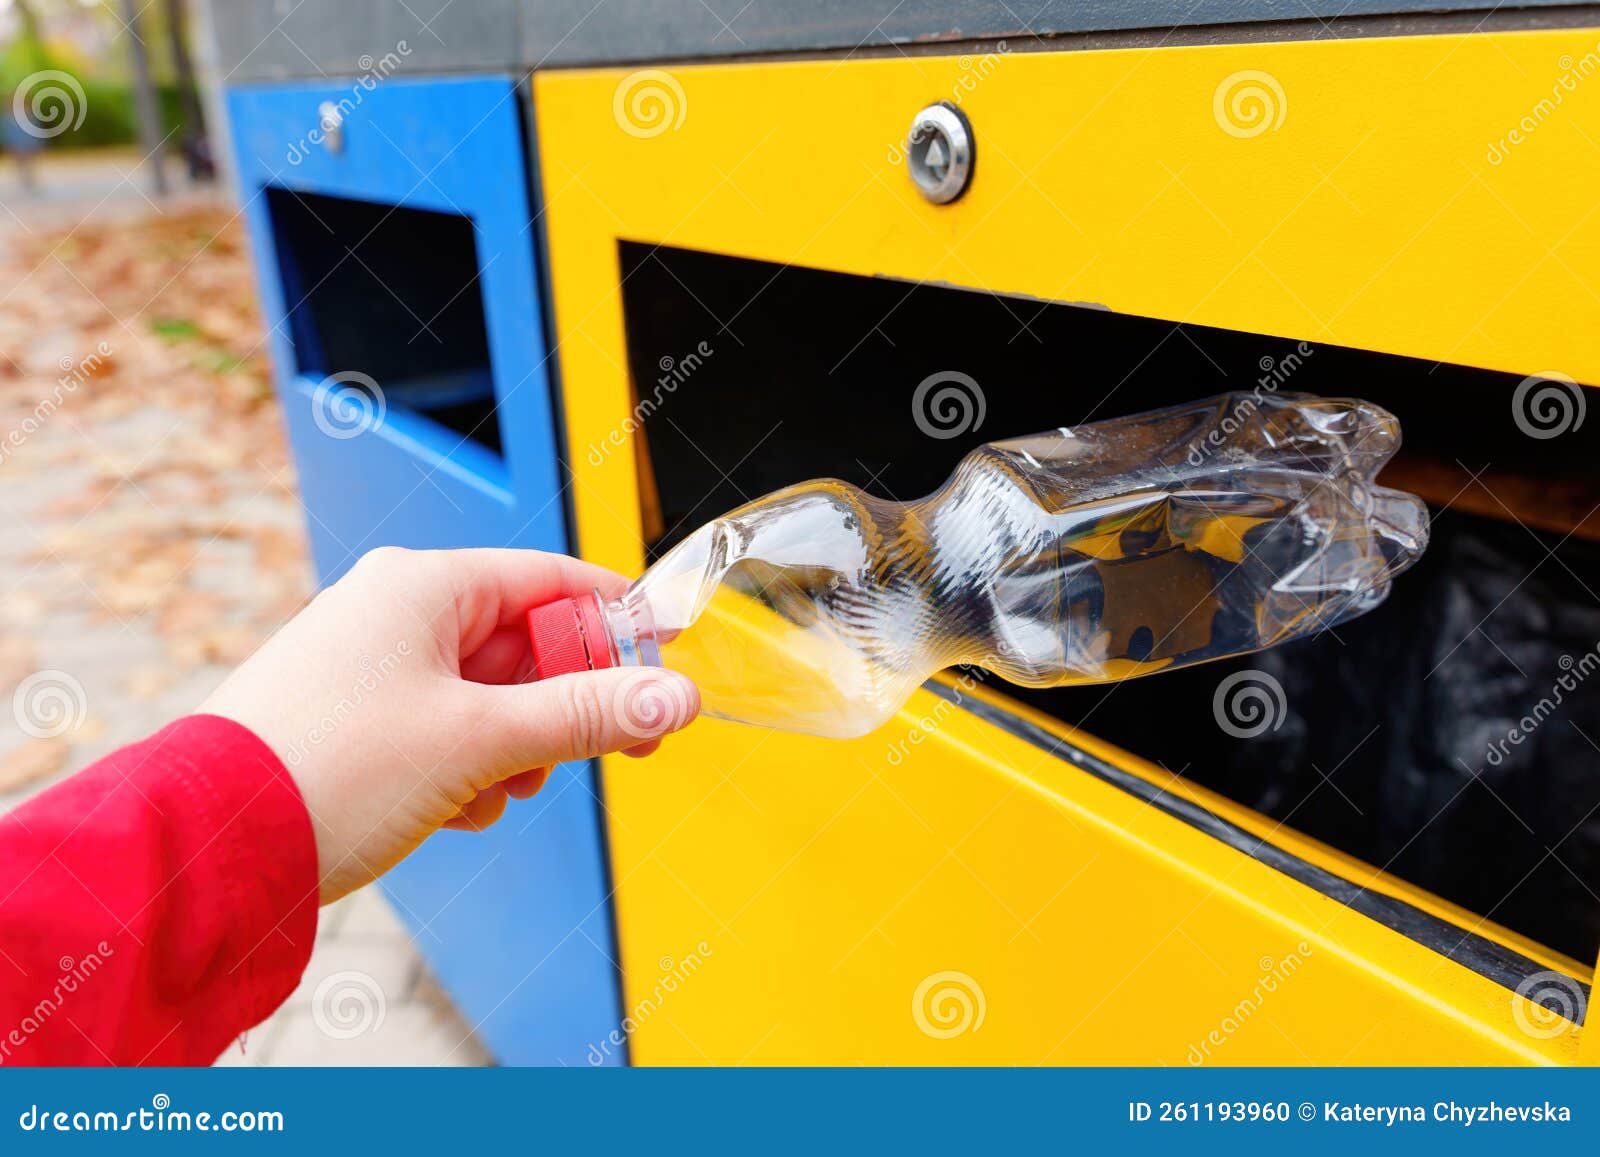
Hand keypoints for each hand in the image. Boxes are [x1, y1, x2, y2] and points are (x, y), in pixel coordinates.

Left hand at [200, 547, 698, 903]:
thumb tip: (679, 696)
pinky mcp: (354, 720)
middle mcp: (393, 612)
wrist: (209, 850)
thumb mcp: (483, 740)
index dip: (617, 619)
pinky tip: (454, 807)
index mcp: (422, 585)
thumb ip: (590, 715)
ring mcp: (369, 666)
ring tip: (501, 788)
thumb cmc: (329, 770)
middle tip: (611, 746)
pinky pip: (443, 727)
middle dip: (564, 702)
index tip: (666, 655)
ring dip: (515, 745)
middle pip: (523, 641)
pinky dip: (467, 766)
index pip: (551, 578)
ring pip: (486, 693)